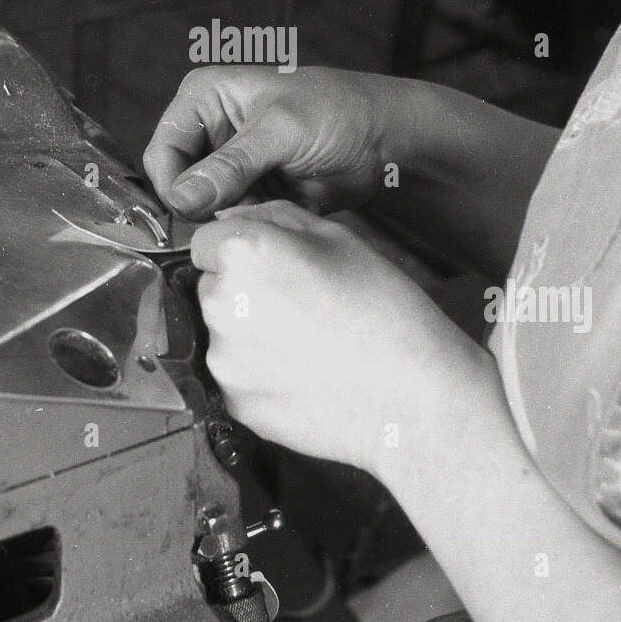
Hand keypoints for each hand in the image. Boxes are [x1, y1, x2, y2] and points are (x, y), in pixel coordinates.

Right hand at [144, 65, 408, 219]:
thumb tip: (182, 198)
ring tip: (264, 211)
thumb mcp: (281, 131)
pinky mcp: (252, 190)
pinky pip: (231, 219)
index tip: (198, 212)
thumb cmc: (338, 111)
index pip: (163, 152)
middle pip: (179, 183)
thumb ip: (231, 165)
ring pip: (204, 207)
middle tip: (236, 214)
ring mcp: (231, 163)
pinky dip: (247, 225)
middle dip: (202, 206)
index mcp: (204, 98)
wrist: (386, 137)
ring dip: (227, 218)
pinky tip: (273, 217)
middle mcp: (210, 130)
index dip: (174, 186)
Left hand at [190, 201, 479, 473]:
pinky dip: (260, 373)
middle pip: (212, 288)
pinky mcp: (235, 403)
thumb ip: (278, 219)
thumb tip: (242, 219)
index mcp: (245, 254)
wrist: (413, 399)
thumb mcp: (339, 238)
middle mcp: (222, 305)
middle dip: (243, 291)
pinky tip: (304, 374)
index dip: (242, 250)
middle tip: (299, 304)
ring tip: (307, 343)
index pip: (207, 242)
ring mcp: (225, 361)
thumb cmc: (385, 311)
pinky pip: (236, 376)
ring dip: (250, 333)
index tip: (273, 265)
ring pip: (223, 334)